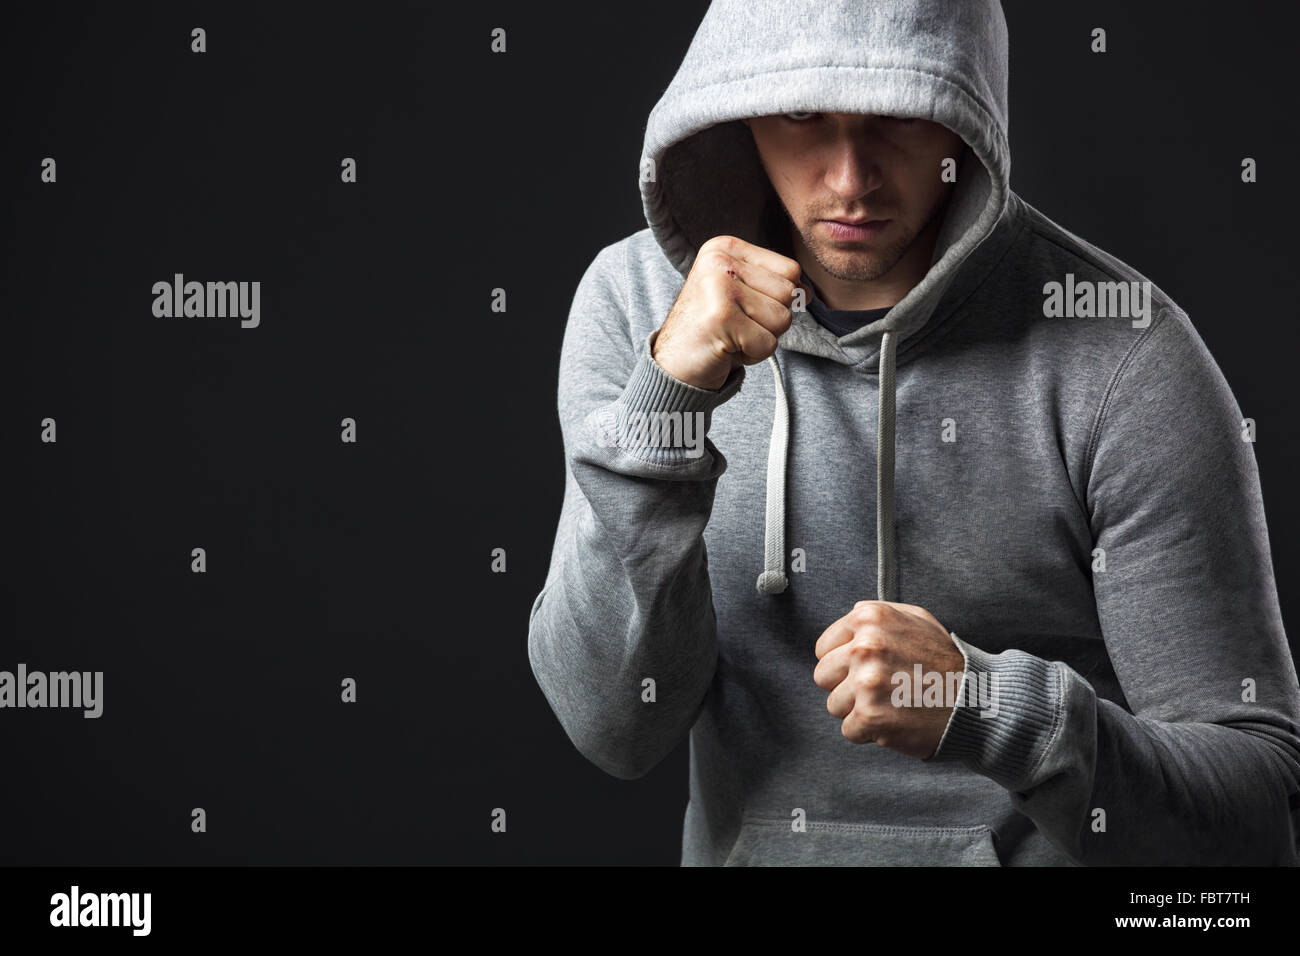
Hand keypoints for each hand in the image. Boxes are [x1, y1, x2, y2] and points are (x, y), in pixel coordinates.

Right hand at [652, 235, 806, 390]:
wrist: (671, 365)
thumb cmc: (711, 330)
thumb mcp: (740, 295)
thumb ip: (773, 285)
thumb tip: (808, 293)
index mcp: (724, 248)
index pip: (790, 271)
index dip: (776, 299)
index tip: (742, 308)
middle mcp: (720, 261)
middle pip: (789, 294)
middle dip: (769, 321)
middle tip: (735, 326)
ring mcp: (719, 287)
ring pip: (782, 319)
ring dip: (761, 338)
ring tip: (730, 336)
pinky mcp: (721, 317)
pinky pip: (768, 344)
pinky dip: (753, 355)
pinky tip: (726, 349)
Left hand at [813, 601, 964, 757]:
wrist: (977, 701)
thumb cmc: (946, 663)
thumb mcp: (916, 619)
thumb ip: (878, 617)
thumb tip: (848, 621)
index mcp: (869, 618)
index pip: (824, 648)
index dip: (844, 663)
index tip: (867, 671)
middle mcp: (864, 646)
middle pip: (823, 676)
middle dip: (847, 687)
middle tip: (881, 691)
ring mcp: (866, 682)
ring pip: (833, 705)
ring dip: (859, 711)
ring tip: (891, 705)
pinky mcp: (870, 716)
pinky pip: (849, 730)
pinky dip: (870, 733)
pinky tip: (895, 722)